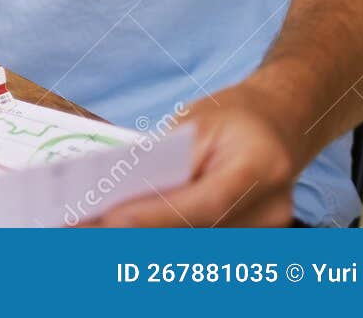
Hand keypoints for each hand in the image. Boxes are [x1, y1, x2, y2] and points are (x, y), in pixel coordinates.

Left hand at [92, 82, 300, 226]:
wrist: (283, 122)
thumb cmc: (235, 115)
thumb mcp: (196, 122)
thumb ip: (165, 159)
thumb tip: (116, 191)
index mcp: (261, 168)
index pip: (203, 204)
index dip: (155, 216)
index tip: (107, 220)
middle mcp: (270, 210)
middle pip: (195, 233)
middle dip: (135, 231)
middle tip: (79, 228)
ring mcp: (266, 232)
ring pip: (194, 246)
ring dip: (142, 240)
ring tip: (88, 231)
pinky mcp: (254, 243)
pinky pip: (200, 245)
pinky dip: (162, 239)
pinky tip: (121, 233)